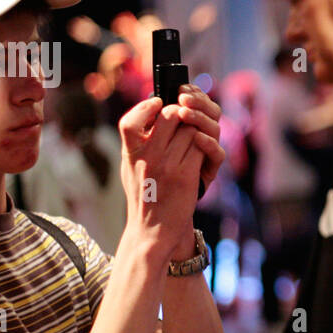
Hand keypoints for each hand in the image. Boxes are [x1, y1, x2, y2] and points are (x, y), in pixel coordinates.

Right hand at [118, 90, 220, 255]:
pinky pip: (201, 147)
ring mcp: (168, 166)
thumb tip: (151, 111)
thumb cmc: (143, 194)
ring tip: (191, 139)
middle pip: (171, 116)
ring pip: (190, 129)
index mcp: (131, 153)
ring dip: (195, 130)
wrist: (153, 229)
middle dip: (181, 113)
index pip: (130, 122)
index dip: (146, 106)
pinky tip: (199, 153)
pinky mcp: (186, 175)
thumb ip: (137, 141)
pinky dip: (203, 145)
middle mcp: (148, 157)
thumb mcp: (130, 167)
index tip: (158, 102)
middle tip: (183, 118)